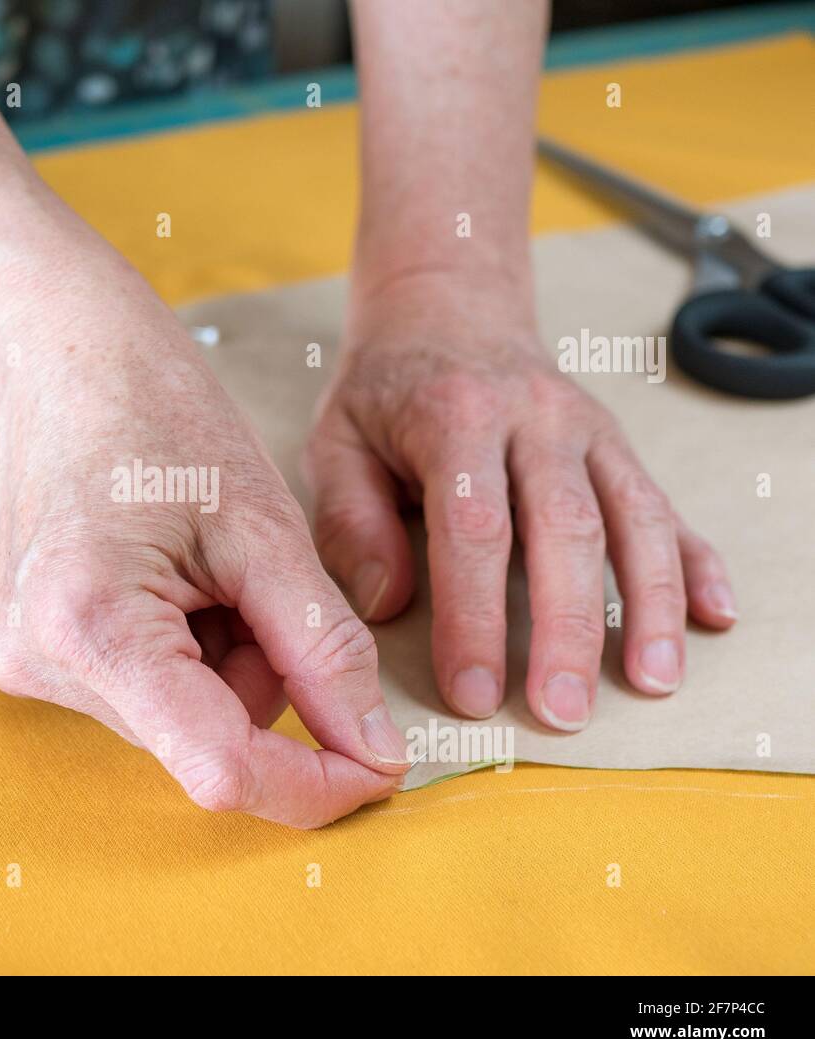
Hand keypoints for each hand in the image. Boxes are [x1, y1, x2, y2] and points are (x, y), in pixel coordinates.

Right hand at [0, 285, 408, 827]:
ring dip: (227, 658)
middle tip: (257, 579)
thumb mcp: (267, 529)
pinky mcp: (30, 652)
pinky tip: (173, 575)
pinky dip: (189, 650)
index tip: (379, 765)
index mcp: (92, 626)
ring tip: (207, 562)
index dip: (313, 786)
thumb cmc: (162, 414)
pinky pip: (146, 693)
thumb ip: (325, 653)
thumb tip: (376, 754)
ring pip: (182, 719)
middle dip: (263, 676)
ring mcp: (24, 662)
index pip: (220, 770)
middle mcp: (40, 663)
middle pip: (203, 740)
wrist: (66, 360)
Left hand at [305, 273, 736, 730]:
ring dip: (648, 604)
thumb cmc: (384, 392)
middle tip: (562, 714)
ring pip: (633, 518)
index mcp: (455, 416)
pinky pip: (665, 505)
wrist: (446, 311)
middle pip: (565, 530)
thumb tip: (388, 605)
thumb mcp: (337, 441)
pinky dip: (694, 561)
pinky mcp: (618, 445)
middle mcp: (535, 419)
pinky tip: (714, 615)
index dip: (475, 616)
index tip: (472, 693)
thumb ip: (350, 520)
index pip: (472, 527)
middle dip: (568, 628)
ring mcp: (588, 430)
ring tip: (653, 682)